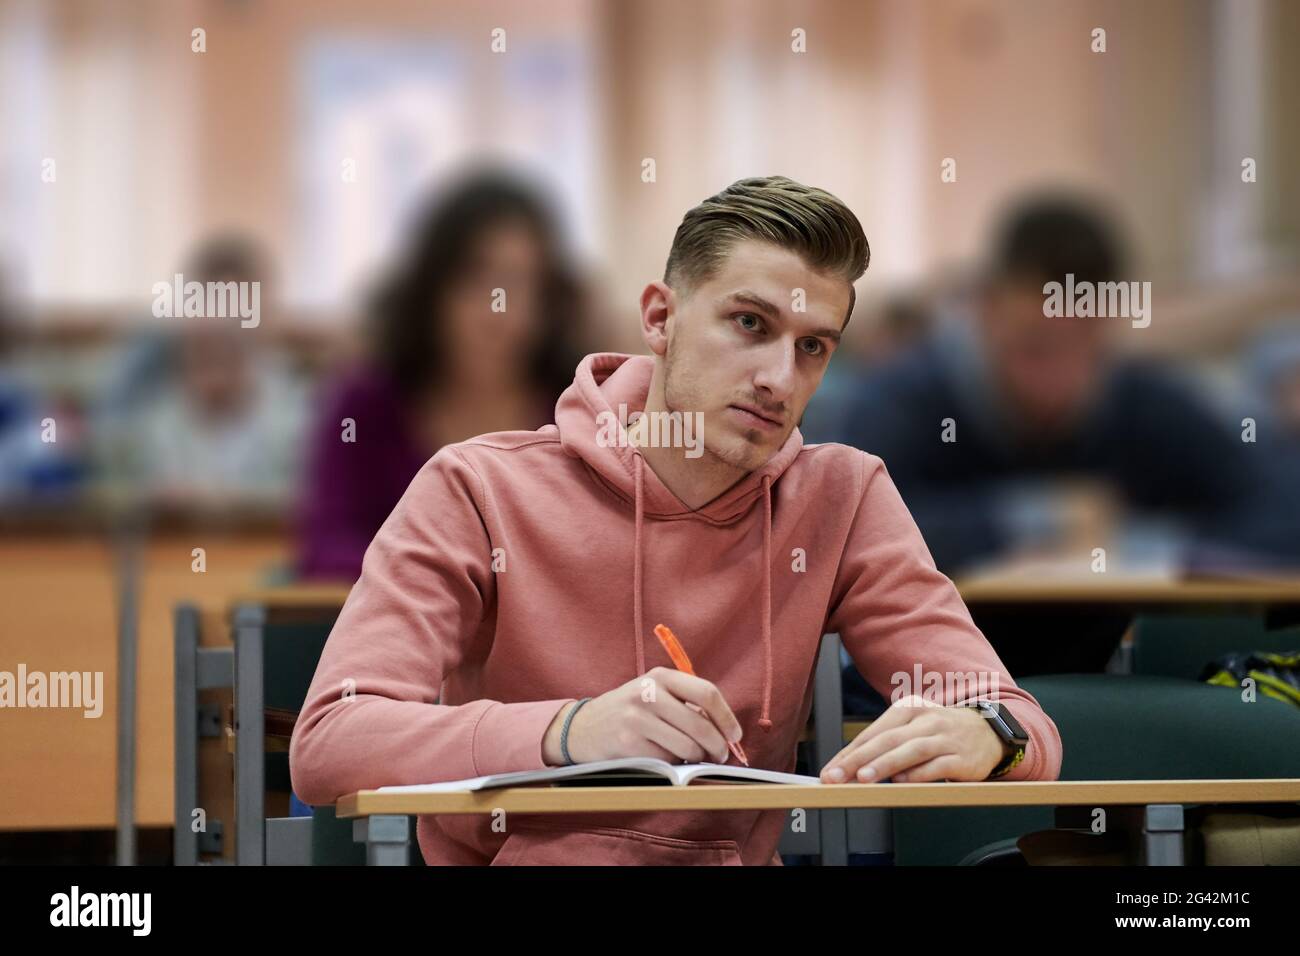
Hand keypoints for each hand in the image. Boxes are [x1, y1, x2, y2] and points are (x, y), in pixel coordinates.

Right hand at [542, 667, 742, 765]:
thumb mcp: (655, 695)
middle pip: (701, 726)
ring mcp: (637, 719)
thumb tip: (726, 732)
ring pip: (687, 748)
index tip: (735, 735)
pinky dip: (672, 765)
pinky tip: (663, 758)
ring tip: (691, 757)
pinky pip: (667, 761)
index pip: (706, 693)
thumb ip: (687, 706)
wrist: (583, 727)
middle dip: (717, 746)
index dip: (727, 717)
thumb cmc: (630, 712)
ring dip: (696, 758)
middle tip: (719, 755)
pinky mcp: (628, 744)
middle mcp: (649, 693)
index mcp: (661, 676)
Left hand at [819, 695, 1003, 783]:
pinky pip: (936, 766)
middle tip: (837, 776)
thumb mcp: (912, 727)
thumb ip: (885, 745)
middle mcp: (926, 720)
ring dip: (885, 764)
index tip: (830, 771)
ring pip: (911, 750)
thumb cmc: (939, 731)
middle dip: (858, 759)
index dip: (849, 753)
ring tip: (863, 778)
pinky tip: (901, 782)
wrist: (988, 731)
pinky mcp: (961, 757)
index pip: (872, 733)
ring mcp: (945, 738)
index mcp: (908, 709)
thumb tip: (851, 768)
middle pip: (887, 740)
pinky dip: (918, 775)